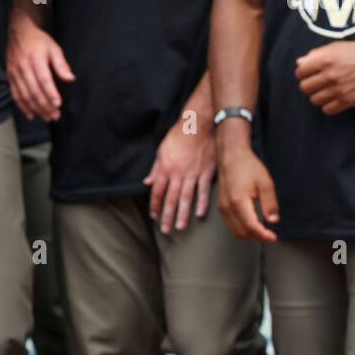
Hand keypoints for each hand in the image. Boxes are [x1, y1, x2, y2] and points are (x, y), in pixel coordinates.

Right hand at [7, 13, 73, 121]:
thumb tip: (70, 78)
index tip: (58, 104)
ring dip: (35, 109)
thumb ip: (62, 64)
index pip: (43, 79)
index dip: (50, 93)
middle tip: (54, 116)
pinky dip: (22, 107)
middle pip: (34, 90)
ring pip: (24, 95)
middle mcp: (23, 67)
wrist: (19, 33)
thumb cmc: (39, 41)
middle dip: (44, 106)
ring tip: (46, 117)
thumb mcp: (54, 48)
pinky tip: (31, 114)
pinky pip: (15, 95)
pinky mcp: (10, 77)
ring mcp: (15, 73)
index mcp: (35, 59)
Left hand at [145, 117, 215, 233]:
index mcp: (166, 168)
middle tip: (166, 230)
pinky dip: (202, 203)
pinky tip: (200, 214)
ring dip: (182, 214)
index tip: (154, 216)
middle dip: (167, 216)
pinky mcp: (207, 171)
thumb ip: (156, 168)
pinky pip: (204, 190)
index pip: (158, 191)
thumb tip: (148, 183)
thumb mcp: (162, 149)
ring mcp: (193, 173)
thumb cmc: (180, 135)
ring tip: (180, 227)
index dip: (155, 205)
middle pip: (171, 198)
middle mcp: (178, 173)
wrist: (199, 124)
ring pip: (186, 197)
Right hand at [215, 143, 278, 242]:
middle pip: (242, 232)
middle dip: (257, 237)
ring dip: (249, 235)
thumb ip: (270, 203)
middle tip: (270, 235)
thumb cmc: (247, 166)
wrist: (231, 156)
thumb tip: (273, 220)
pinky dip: (242, 229)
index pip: (251, 226)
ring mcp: (222, 207)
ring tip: (262, 232)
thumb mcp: (265, 183)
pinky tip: (252, 225)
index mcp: (238, 201)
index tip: (273, 237)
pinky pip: (230, 224)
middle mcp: (227, 207)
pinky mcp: (221, 206)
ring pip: (235, 231)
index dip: (263, 235)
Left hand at [295, 41, 354, 114]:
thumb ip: (316, 54)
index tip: (307, 74)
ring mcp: (338, 90)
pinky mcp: (347, 101)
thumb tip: (299, 63)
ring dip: (318, 96)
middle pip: (305, 88)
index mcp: (325, 60)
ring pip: (314, 100)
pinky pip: (327, 110)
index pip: (300, 72)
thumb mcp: (336, 47)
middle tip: (315, 84)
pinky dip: (328, 106)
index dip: (302, 73)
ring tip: (325, 91)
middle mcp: (330, 75)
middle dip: (308, 85)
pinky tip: (332, 99)